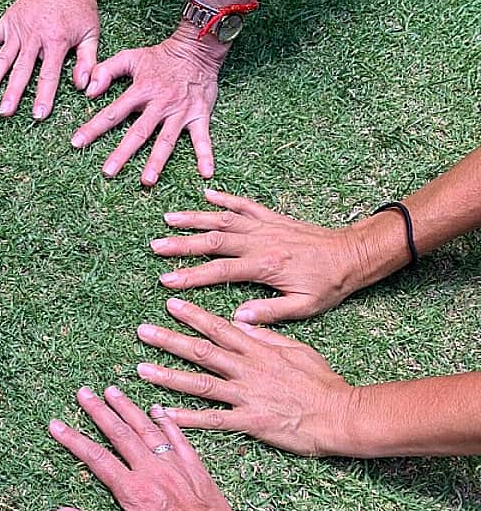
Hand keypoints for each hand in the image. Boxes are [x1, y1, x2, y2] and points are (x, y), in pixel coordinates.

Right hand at [0, 0, 98, 119]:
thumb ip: (87, 61)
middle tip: (5, 112)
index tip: (38, 115)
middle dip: (12, 93)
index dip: (43, 96)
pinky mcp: (5, 24)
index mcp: (56, 42)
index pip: (48, 75)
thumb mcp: (91, 33)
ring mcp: (16, 31)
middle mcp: (33, 38)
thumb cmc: (78, 10)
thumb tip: (84, 86)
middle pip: (21, 70)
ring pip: (2, 59)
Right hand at [50, 386, 234, 510]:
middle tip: (83, 393)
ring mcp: (176, 467)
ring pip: (148, 429)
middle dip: (99, 411)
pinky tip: (156, 408)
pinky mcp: (195, 469)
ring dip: (128, 408)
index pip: (95, 458)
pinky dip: (166, 421)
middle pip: (120, 434)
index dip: (72, 439)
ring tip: (112, 390)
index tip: (56, 424)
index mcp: (134, 492)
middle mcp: (153, 472)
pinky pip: (179, 437)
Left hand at [73, 30, 224, 185]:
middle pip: (138, 132)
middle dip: (122, 152)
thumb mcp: (131, 57)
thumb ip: (106, 70)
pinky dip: (206, 155)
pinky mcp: (200, 115)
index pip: (113, 112)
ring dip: (156, 161)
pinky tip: (206, 173)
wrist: (197, 48)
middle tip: (108, 172)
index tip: (77, 142)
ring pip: (166, 140)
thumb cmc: (160, 57)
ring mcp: (180, 112)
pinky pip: (203, 138)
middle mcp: (160, 104)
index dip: (94, 127)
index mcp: (141, 90)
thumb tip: (88, 91)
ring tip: (146, 181)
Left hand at [135, 298, 355, 456]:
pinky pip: (213, 420)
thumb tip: (241, 320)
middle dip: (169, 340)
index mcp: (259, 350)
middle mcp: (247, 370)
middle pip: (202, 352)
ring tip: (141, 369)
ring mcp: (246, 396)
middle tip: (142, 331)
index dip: (193, 316)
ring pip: (200, 383)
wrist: (341, 415)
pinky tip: (163, 414)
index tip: (171, 304)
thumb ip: (267, 335)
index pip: (219, 328)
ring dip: (168, 376)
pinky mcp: (249, 421)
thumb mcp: (297, 349)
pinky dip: (187, 418)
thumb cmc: (322, 382)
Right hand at [154, 189, 370, 322]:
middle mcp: (261, 242)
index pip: (219, 270)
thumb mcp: (304, 307)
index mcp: (266, 266)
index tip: (166, 280)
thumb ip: (269, 312)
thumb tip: (236, 317)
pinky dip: (225, 197)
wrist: (354, 255)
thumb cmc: (330, 285)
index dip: (190, 276)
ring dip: (194, 218)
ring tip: (168, 219)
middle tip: (156, 246)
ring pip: (223, 219)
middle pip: (213, 241)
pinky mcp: (274, 218)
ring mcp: (266, 227)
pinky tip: (206, 193)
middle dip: (181, 244)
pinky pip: (245, 204)